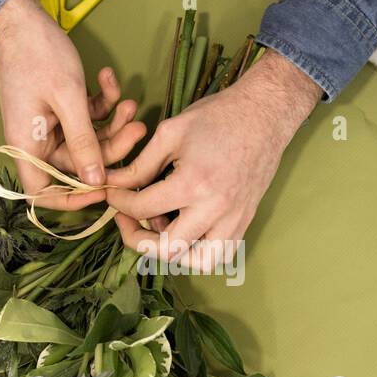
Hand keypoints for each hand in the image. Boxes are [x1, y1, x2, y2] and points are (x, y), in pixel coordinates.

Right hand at [0, 0, 145, 209]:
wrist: (24, 18)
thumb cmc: (39, 56)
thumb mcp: (67, 99)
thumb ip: (84, 143)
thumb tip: (96, 182)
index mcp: (28, 146)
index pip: (43, 193)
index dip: (72, 200)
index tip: (103, 190)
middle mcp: (38, 141)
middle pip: (79, 164)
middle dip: (112, 147)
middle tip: (137, 127)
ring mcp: (51, 125)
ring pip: (90, 141)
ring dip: (113, 123)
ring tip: (131, 102)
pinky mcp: (62, 108)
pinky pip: (89, 118)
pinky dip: (103, 103)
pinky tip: (109, 78)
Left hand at [105, 50, 320, 269]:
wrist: (264, 114)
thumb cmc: (218, 117)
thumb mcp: (170, 132)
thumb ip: (140, 164)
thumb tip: (113, 183)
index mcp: (193, 183)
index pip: (143, 209)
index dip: (119, 202)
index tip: (112, 194)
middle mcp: (215, 209)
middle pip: (167, 249)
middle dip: (136, 238)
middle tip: (127, 219)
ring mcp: (234, 219)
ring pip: (198, 261)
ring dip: (173, 254)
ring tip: (160, 230)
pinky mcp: (245, 221)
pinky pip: (220, 254)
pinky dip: (199, 252)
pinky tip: (186, 232)